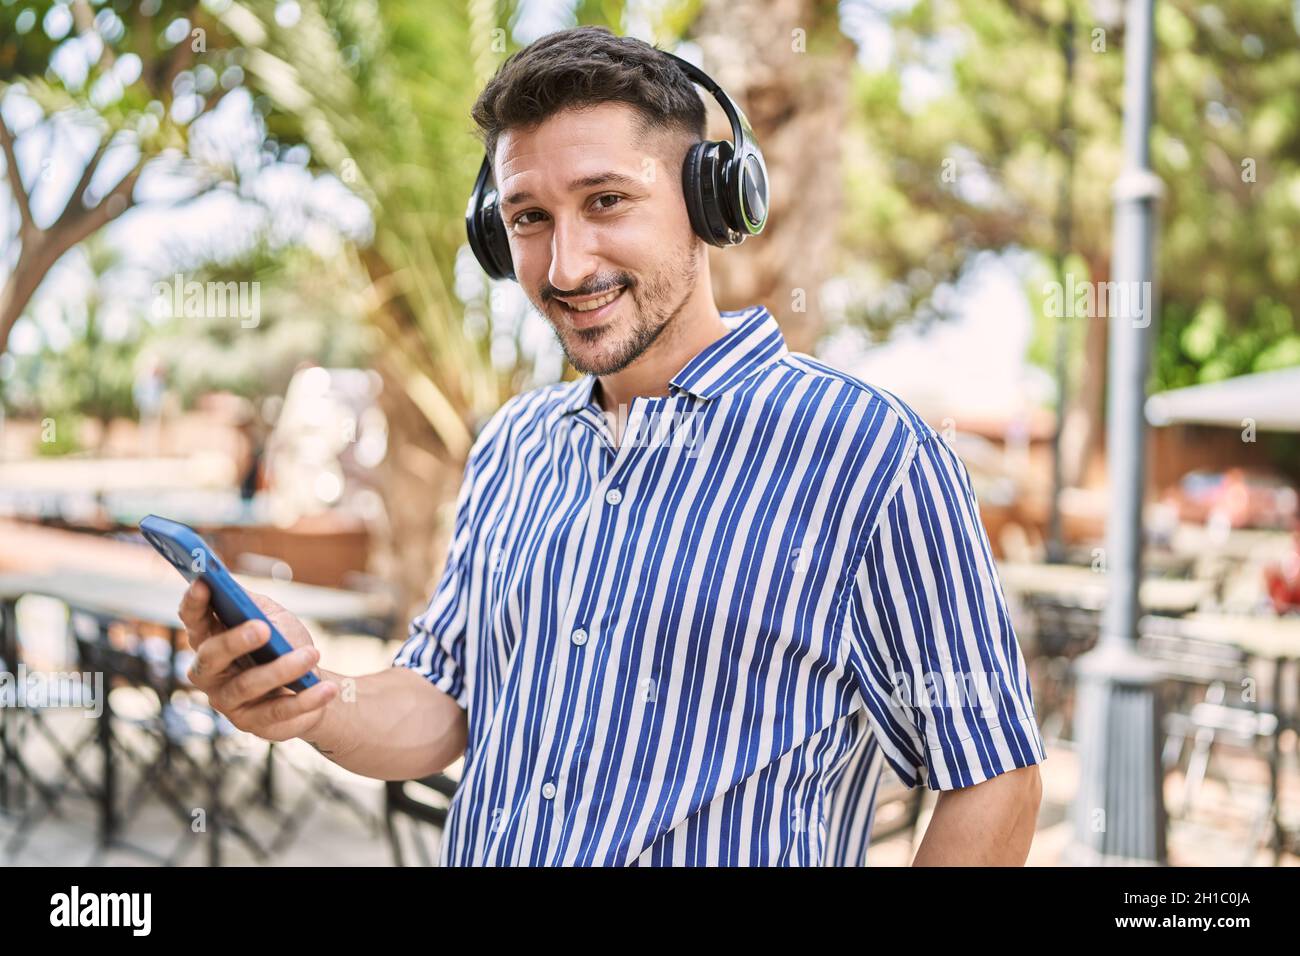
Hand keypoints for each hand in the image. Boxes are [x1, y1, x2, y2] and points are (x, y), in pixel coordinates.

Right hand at [178, 579, 338, 741]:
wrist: (309, 684)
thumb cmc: (283, 644)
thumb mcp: (271, 617)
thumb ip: (252, 604)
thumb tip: (233, 588)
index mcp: (210, 640)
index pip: (193, 620)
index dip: (194, 603)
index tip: (203, 584)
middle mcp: (210, 673)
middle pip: (212, 657)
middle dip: (235, 641)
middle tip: (262, 628)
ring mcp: (228, 702)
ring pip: (248, 685)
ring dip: (282, 669)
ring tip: (312, 654)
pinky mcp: (252, 724)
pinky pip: (278, 712)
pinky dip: (305, 699)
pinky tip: (326, 688)